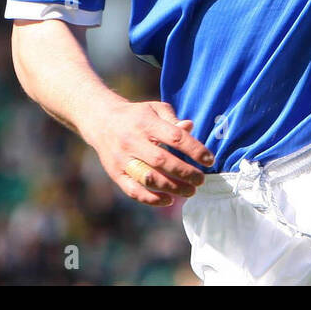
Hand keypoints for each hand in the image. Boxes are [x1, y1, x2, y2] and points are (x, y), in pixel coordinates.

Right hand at [81, 100, 213, 206]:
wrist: (101, 121)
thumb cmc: (137, 115)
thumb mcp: (154, 109)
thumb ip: (173, 120)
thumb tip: (190, 127)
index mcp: (146, 122)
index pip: (174, 137)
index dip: (194, 149)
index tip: (209, 159)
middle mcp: (132, 141)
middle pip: (162, 161)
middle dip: (186, 173)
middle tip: (201, 179)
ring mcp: (122, 159)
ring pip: (149, 178)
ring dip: (172, 188)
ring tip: (190, 191)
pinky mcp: (115, 173)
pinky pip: (133, 191)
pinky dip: (151, 199)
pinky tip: (168, 200)